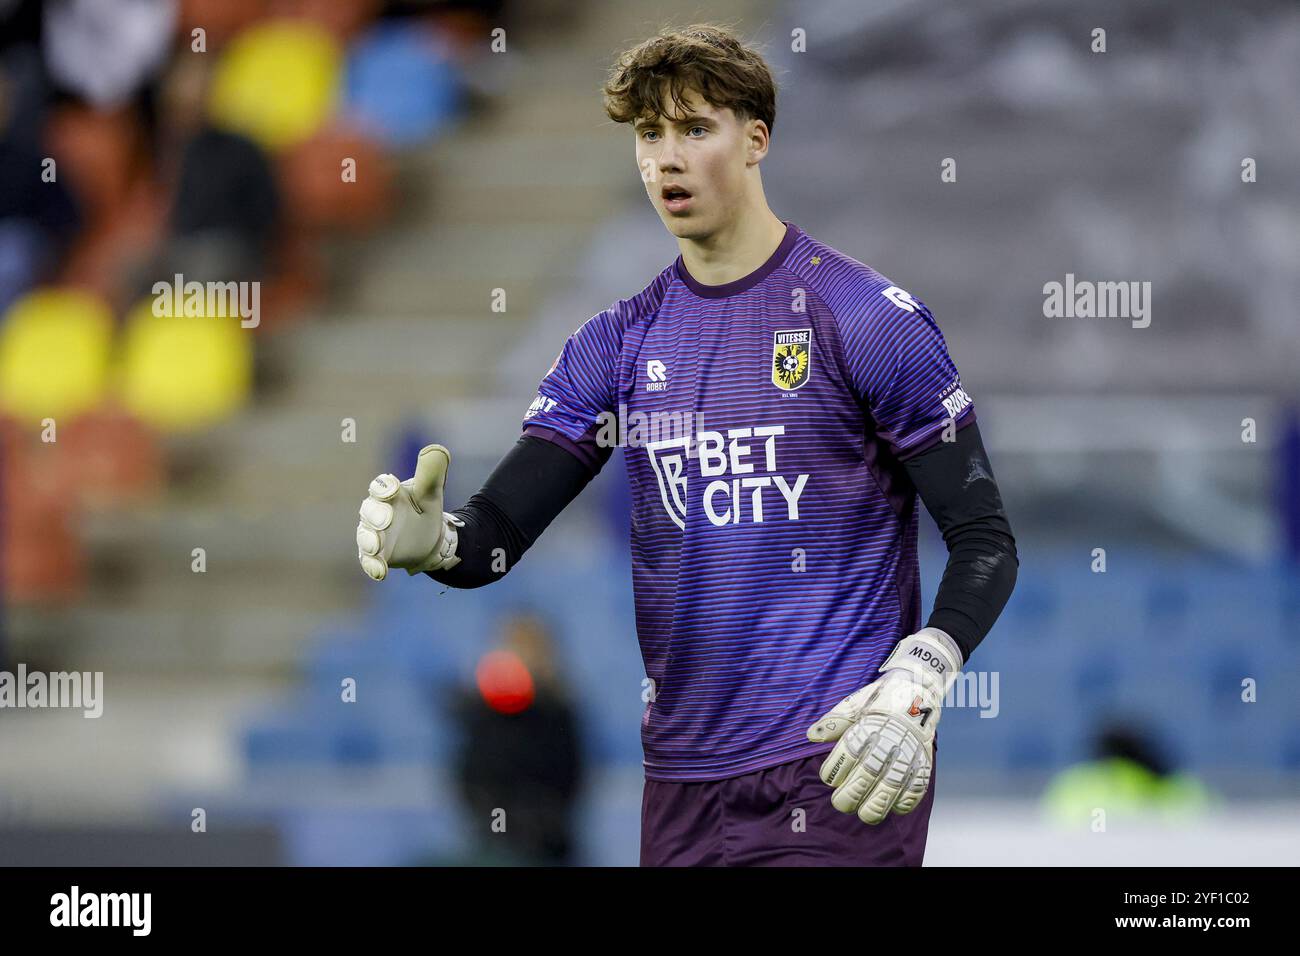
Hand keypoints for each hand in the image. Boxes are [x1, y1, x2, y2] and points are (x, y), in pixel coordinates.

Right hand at [356, 443, 461, 579]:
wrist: (431, 539)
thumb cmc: (426, 511)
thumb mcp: (431, 493)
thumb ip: (431, 473)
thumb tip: (437, 449)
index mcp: (388, 493)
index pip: (380, 487)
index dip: (384, 488)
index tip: (392, 489)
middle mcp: (376, 512)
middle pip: (368, 511)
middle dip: (375, 515)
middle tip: (386, 519)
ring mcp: (373, 535)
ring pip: (365, 537)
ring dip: (369, 541)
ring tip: (376, 547)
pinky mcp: (376, 556)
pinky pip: (369, 561)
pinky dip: (372, 566)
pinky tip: (380, 573)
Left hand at [806, 628, 961, 824]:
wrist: (919, 686)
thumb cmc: (882, 698)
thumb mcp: (856, 703)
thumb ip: (835, 722)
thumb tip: (811, 735)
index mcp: (868, 724)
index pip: (848, 752)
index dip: (835, 769)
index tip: (828, 779)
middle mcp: (888, 739)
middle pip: (868, 772)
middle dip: (852, 793)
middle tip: (840, 804)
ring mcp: (909, 750)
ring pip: (893, 783)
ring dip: (879, 803)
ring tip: (865, 815)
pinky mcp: (924, 758)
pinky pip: (918, 784)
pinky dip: (908, 799)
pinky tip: (896, 808)